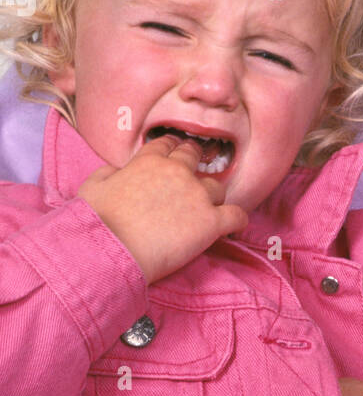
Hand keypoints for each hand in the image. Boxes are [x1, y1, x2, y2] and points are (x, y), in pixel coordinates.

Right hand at [77, 134, 248, 283]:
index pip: (166, 145)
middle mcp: (177, 172)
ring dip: (212, 196)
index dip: (170, 151)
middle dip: (193, 166)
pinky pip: (237, 215)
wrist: (111, 250)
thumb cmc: (96, 222)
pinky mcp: (211, 222)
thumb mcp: (92, 187)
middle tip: (190, 182)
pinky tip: (232, 226)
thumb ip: (107, 173)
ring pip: (217, 187)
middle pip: (194, 158)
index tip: (171, 160)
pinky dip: (237, 220)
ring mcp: (197, 196)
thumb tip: (115, 172)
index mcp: (149, 161)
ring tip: (206, 209)